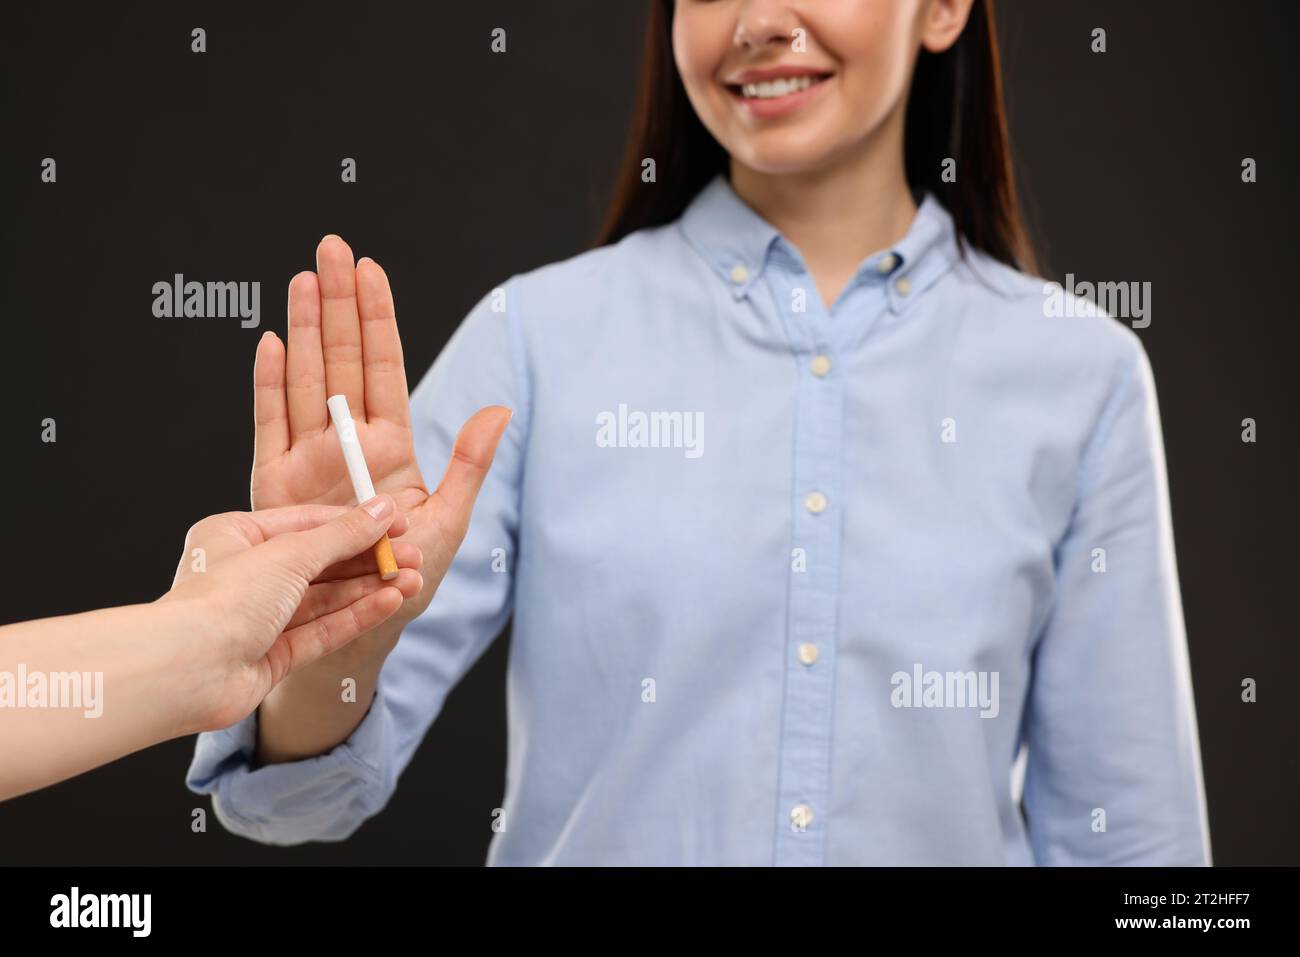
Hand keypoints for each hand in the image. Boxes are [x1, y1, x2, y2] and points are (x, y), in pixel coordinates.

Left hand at [163, 497, 422, 731]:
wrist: (188, 670)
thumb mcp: (290, 554)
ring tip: (413, 581)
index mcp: (234, 537)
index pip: (307, 523)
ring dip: (371, 588)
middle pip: (321, 563)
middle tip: (412, 556)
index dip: (355, 523)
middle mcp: (245, 576)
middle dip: (369, 559)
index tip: (396, 523)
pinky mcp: (271, 656)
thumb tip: (382, 512)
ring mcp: (258, 618)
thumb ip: (342, 535)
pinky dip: (357, 615)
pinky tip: (390, 602)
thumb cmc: (221, 601)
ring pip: (326, 599)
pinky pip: (322, 630)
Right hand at [250, 236, 509, 669]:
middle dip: (336, 301)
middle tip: (331, 247)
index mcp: (391, 445)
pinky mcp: (276, 484)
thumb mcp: (449, 521)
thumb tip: (501, 410)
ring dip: (303, 327)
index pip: (383, 366)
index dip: (376, 318)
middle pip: (341, 358)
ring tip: (302, 277)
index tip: (371, 270)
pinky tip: (270, 341)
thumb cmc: (406, 578)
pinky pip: (270, 425)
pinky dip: (269, 384)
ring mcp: (309, 459)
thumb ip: (470, 464)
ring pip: (305, 378)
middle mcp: (348, 442)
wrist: (354, 627)